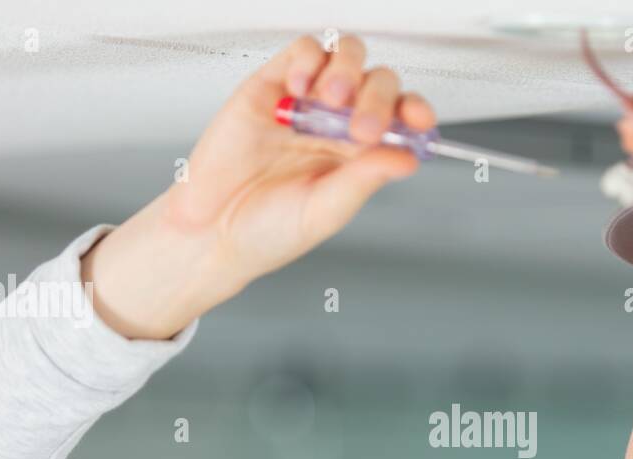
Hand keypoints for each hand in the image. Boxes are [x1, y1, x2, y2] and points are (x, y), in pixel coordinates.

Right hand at [83, 33, 434, 339]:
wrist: (211, 231)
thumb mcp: (325, 211)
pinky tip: (303, 84)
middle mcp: (337, 125)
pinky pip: (301, 52)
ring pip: (345, 58)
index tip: (420, 121)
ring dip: (348, 70)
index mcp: (359, 155)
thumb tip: (407, 158)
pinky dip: (309, 59)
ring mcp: (305, 103)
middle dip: (379, 97)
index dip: (414, 113)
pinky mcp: (270, 86)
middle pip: (377, 84)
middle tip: (363, 127)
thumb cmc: (268, 231)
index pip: (400, 121)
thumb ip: (364, 180)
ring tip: (332, 99)